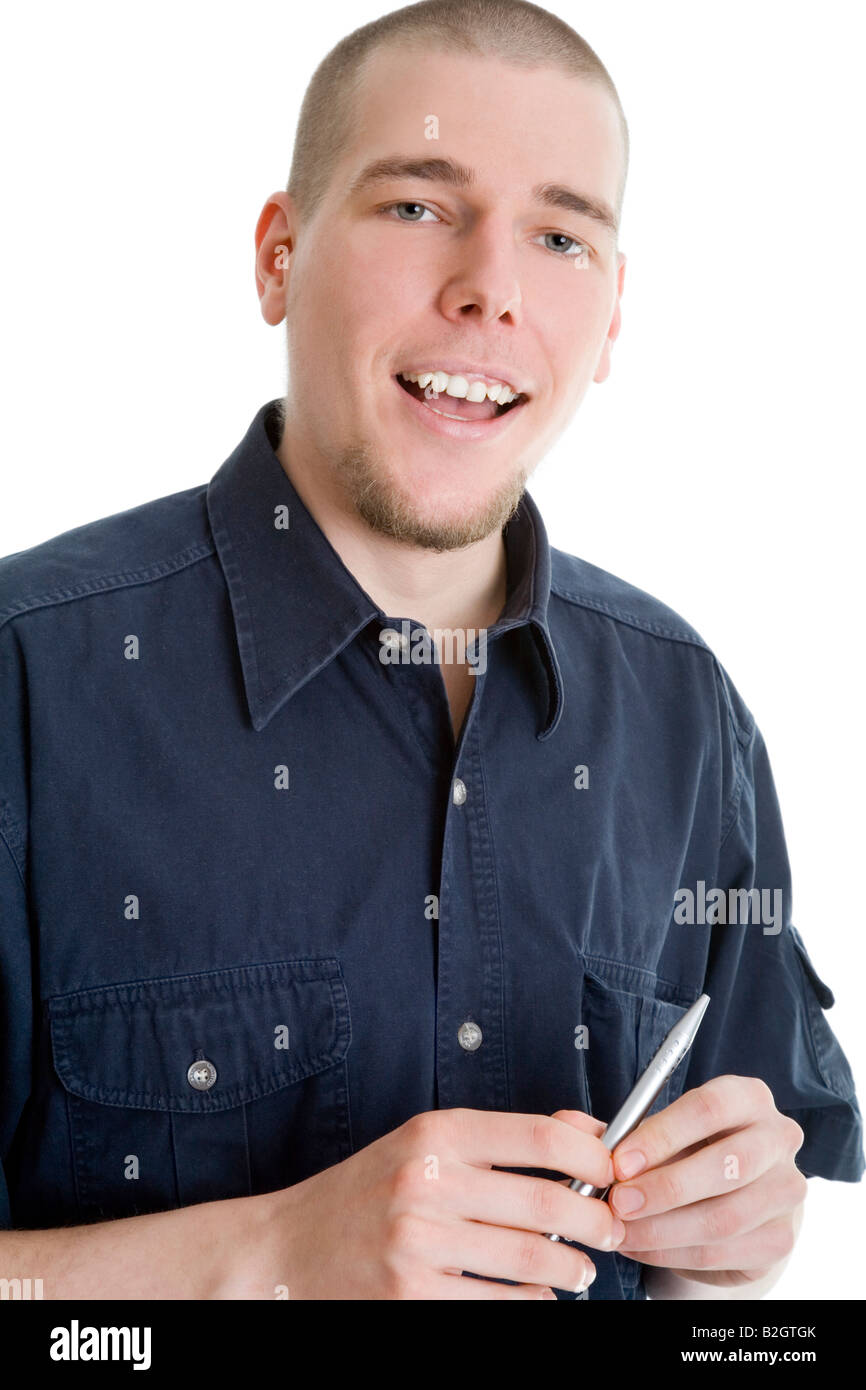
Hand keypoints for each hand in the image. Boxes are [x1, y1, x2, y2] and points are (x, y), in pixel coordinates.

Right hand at [261, 1107, 625, 1298]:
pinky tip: (537, 1296)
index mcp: (435, 1134)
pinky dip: (532, 1303)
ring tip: (580, 1270)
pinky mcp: (413, 1296)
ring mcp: (418, 1242)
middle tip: (611, 1229)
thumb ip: (502, 1138)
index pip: (539, 1135)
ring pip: (532, 1259)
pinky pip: (500, 1304)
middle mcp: (426, 1181)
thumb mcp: (425, 1144)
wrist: (288, 1251)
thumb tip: (586, 1132)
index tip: (615, 1172)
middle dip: (596, 1220)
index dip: (593, 1156)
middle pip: (546, 1201)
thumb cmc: (365, 1193)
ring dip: (571, 1269)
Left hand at [606, 1075, 806, 1286]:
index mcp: (748, 1097)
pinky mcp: (780, 1239)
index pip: (709, 1108)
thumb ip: (619, 1130)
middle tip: (618, 1203)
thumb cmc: (692, 1152)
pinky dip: (672, 1253)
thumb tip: (568, 1127)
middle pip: (727, 1165)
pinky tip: (641, 1246)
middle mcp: (778, 1138)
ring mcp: (787, 1191)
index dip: (662, 1136)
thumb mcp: (661, 1132)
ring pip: (725, 1217)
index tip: (619, 1161)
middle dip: (664, 1188)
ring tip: (621, 1230)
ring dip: (662, 1229)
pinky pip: (722, 1252)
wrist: (736, 1199)